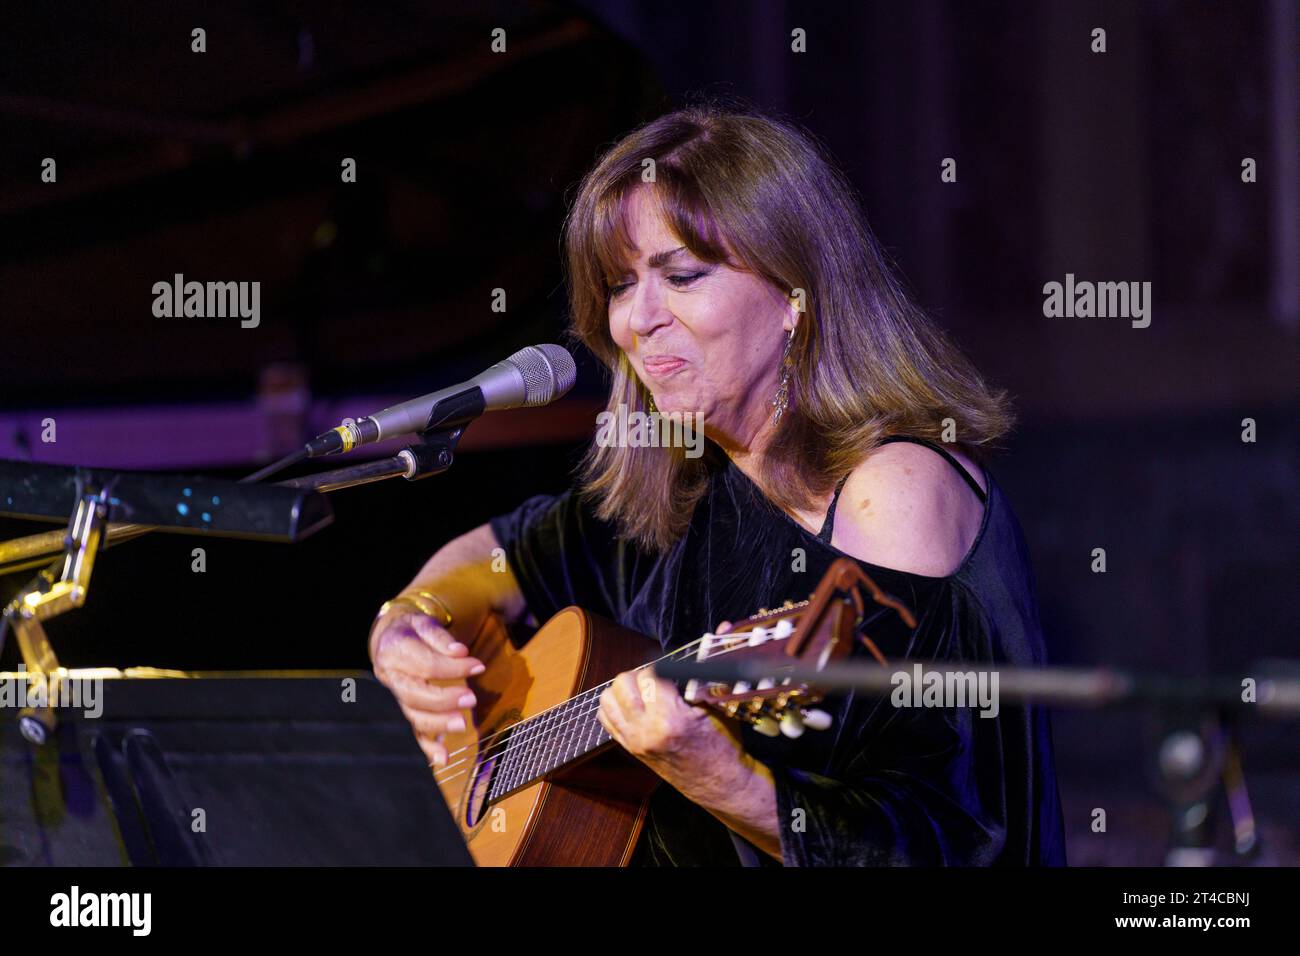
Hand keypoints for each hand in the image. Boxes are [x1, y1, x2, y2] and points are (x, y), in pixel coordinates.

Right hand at [371, 606, 484, 767]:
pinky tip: (443, 758)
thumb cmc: (412, 630)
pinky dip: (426, 748)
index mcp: (395, 651)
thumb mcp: (424, 623)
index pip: (425, 664)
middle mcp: (390, 677)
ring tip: (462, 725)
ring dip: (437, 724)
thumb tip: (460, 652)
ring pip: (412, 716)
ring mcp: (394, 698)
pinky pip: (412, 733)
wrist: (391, 637)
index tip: (478, 667)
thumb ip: (441, 637)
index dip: (453, 668)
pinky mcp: (402, 712)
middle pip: (415, 694)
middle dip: (443, 700)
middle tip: (471, 700)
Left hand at [596, 621, 752, 797]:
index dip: (662, 666)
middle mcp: (647, 731)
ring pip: (608, 699)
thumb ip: (712, 666)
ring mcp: (635, 742)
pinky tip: (635, 705)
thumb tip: (722, 627)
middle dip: (640, 674)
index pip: (651, 674)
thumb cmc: (726, 746)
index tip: (674, 669)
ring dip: (624, 689)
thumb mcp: (721, 706)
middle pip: (623, 683)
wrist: (721, 785)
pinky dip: (615, 706)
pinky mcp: (630, 749)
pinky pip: (606, 719)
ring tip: (645, 691)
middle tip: (658, 679)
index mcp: (671, 720)